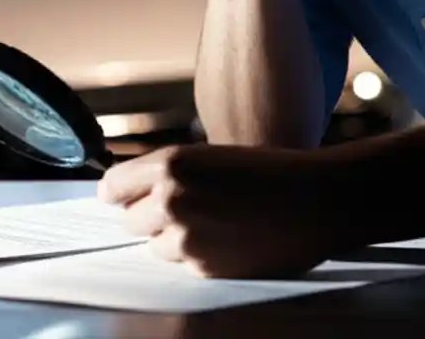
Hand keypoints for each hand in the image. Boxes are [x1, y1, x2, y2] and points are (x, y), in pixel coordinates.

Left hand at [98, 144, 351, 277]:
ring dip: (172, 238)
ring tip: (210, 222)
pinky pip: (183, 263)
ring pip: (154, 245)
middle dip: (148, 216)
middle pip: (128, 220)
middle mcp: (171, 199)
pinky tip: (226, 237)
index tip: (123, 198)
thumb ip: (165, 173)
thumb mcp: (207, 157)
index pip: (112, 186)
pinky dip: (196, 255)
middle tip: (180, 209)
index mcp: (170, 164)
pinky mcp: (204, 266)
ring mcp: (186, 236)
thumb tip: (122, 193)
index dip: (118, 193)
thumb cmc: (265, 172)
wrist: (313, 200)